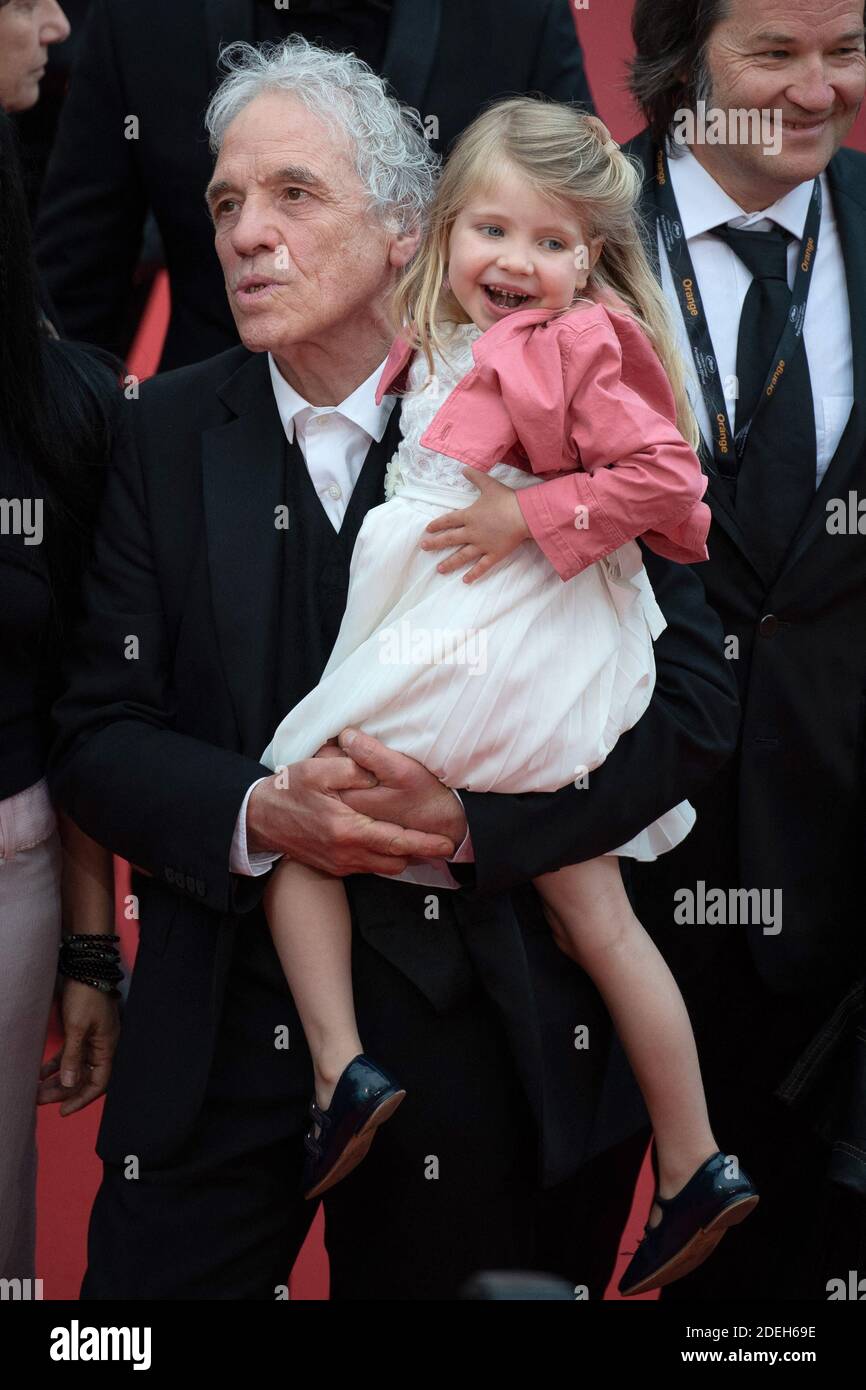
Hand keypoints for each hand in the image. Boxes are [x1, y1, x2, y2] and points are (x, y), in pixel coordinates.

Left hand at [37, 979, 120, 1115]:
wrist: (85, 966)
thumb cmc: (87, 995)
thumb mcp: (78, 1028)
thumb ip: (73, 1057)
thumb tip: (69, 1084)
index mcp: (108, 1047)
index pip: (99, 1083)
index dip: (81, 1099)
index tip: (62, 1111)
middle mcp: (102, 1046)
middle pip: (84, 1078)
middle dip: (63, 1091)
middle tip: (40, 1101)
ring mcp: (92, 1039)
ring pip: (75, 1067)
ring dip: (57, 1080)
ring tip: (37, 1091)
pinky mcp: (81, 1031)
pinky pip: (69, 1054)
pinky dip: (55, 1064)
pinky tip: (40, 1073)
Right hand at [247, 745, 456, 875]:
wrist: (258, 819)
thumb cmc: (288, 791)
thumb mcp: (317, 770)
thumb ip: (352, 768)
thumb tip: (377, 773)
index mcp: (347, 830)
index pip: (396, 841)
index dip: (425, 843)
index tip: (448, 843)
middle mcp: (346, 854)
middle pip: (395, 862)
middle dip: (417, 852)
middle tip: (436, 840)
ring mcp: (340, 864)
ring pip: (382, 867)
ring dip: (399, 855)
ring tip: (413, 838)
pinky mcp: (333, 867)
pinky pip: (367, 866)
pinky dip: (380, 856)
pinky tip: (382, 839)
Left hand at [420, 466, 530, 581]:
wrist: (523, 515)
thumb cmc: (506, 499)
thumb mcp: (489, 484)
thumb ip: (475, 477)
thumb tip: (463, 469)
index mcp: (469, 516)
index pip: (448, 521)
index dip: (437, 525)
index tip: (427, 530)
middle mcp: (472, 532)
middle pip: (450, 539)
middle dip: (435, 544)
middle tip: (424, 548)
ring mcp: (482, 545)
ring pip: (462, 556)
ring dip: (449, 563)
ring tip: (439, 569)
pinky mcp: (494, 554)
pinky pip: (481, 566)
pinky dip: (473, 574)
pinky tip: (465, 581)